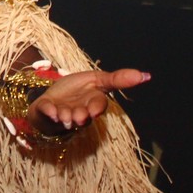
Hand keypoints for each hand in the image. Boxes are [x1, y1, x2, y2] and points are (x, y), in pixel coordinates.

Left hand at [29, 68, 149, 134]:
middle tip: (79, 116)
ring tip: (63, 115)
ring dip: (65, 115)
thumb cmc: (76, 90)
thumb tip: (146, 75)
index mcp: (91, 101)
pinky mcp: (46, 113)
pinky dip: (48, 110)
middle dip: (81, 116)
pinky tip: (50, 109)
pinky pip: (46, 112)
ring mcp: (62, 114)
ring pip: (66, 117)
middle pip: (83, 116)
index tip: (95, 110)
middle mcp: (79, 111)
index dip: (97, 107)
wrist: (52, 99)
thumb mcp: (96, 79)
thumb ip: (118, 79)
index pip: (98, 104)